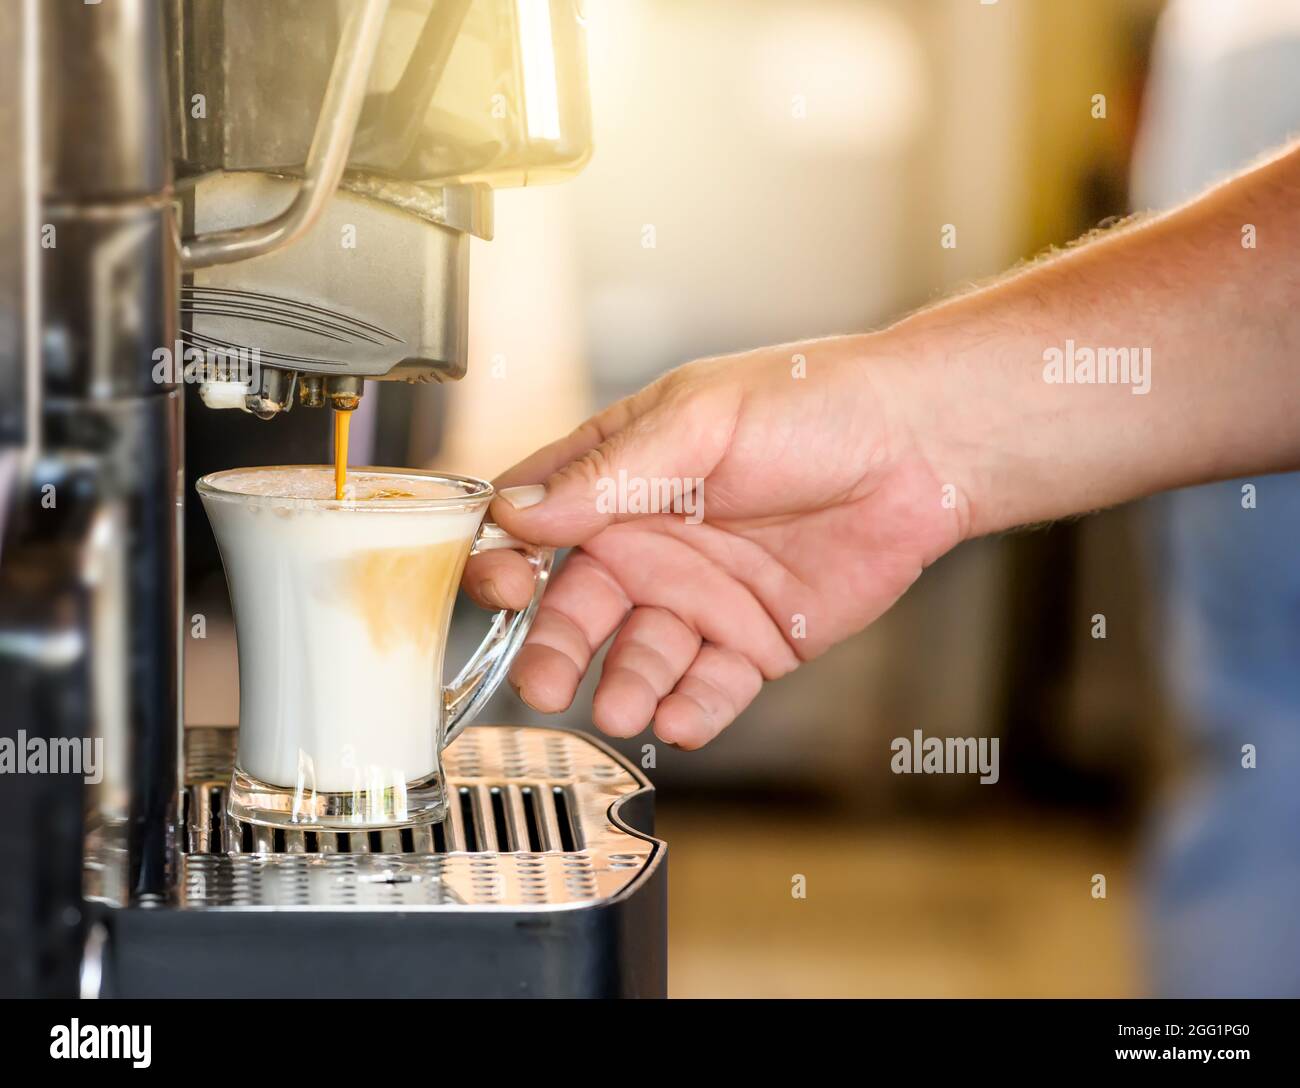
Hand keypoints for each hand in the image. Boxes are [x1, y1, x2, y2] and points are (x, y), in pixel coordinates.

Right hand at [462, 333, 964, 748]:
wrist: (920, 445)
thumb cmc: (811, 403)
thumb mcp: (699, 422)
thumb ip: (611, 473)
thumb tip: (520, 511)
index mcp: (622, 478)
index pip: (535, 524)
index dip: (504, 557)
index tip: (496, 586)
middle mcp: (652, 544)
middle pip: (577, 608)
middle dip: (554, 649)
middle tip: (545, 684)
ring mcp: (701, 597)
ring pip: (641, 657)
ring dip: (626, 686)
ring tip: (624, 707)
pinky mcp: (753, 641)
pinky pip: (711, 687)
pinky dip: (693, 710)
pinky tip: (680, 719)